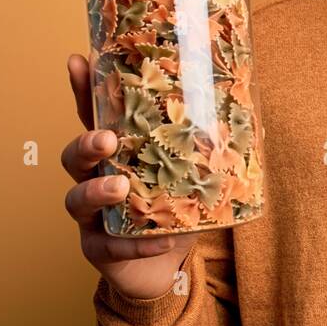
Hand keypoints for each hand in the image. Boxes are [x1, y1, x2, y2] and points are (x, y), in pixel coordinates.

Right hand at [62, 53, 196, 299]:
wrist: (166, 265)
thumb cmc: (176, 208)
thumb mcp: (193, 172)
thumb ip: (211, 145)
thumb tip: (253, 114)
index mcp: (116, 152)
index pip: (94, 116)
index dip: (83, 89)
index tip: (78, 60)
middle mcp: (94, 178)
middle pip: (74, 155)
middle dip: (86, 144)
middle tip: (106, 140)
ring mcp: (92, 216)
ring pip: (77, 199)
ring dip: (98, 192)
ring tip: (120, 188)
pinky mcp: (99, 249)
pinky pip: (109, 246)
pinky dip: (136, 242)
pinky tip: (162, 238)